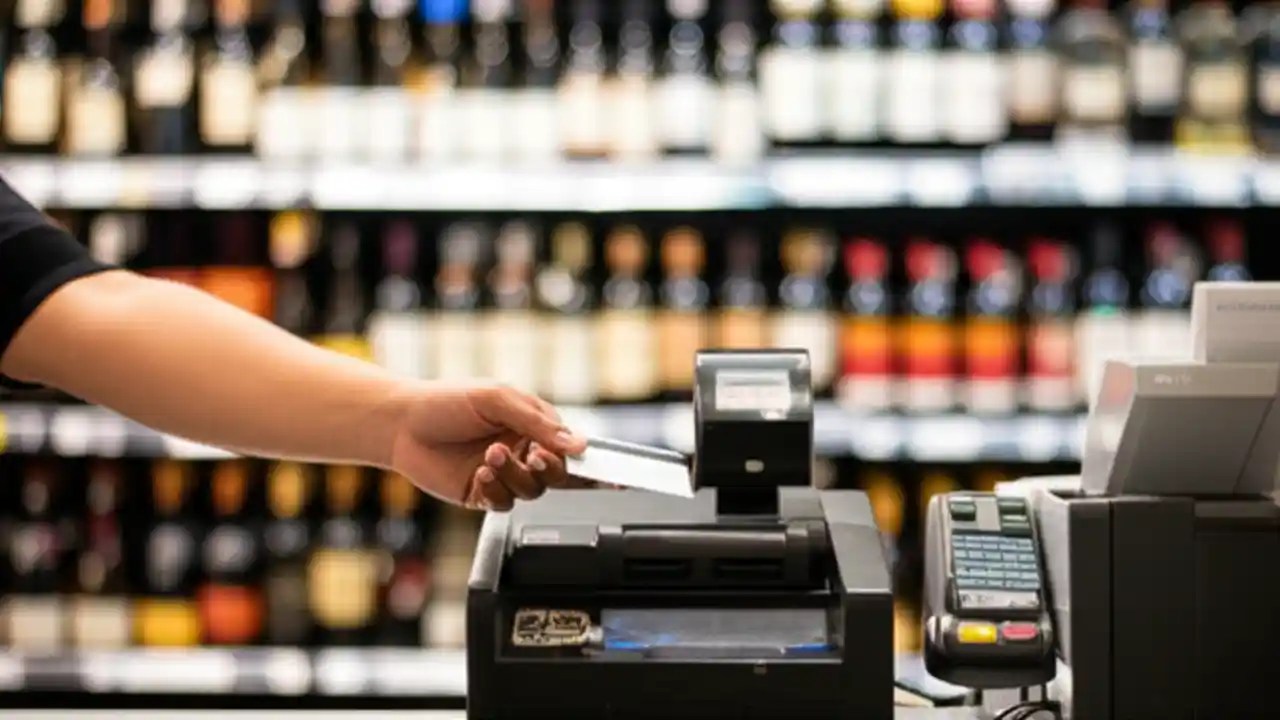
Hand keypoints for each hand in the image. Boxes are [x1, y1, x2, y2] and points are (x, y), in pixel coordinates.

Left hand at [388, 383, 588, 510]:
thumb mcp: (497, 399)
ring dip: (515, 475)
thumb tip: (579, 444)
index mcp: (533, 425)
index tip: (617, 476)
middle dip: (549, 468)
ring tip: (490, 456)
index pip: (571, 446)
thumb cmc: (446, 401)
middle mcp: (523, 450)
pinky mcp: (482, 494)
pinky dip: (497, 490)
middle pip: (558, 474)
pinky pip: (504, 503)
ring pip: (532, 490)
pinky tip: (480, 474)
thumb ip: (539, 423)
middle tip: (533, 455)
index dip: (593, 462)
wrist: (401, 424)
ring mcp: (504, 474)